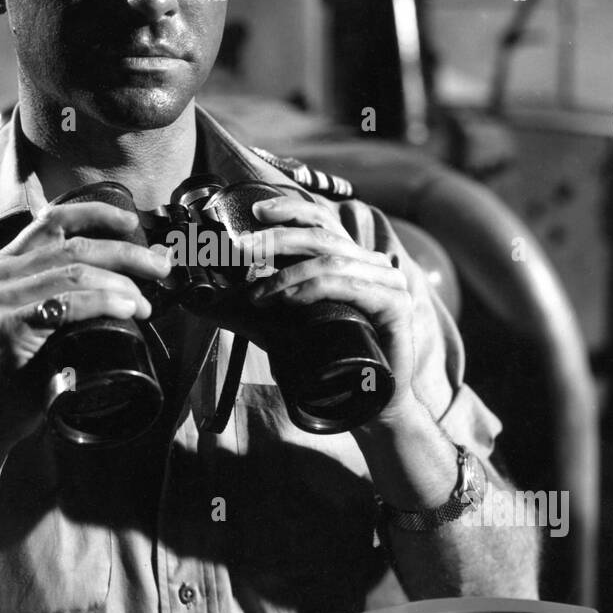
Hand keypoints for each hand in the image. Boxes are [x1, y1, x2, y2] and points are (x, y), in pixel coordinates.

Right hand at [0, 200, 171, 448]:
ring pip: (76, 272)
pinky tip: (125, 309)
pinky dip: (102, 302)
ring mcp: (3, 299)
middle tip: (159, 267)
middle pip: (75, 246)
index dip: (97, 214)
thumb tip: (121, 278)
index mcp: (8, 263)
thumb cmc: (19, 368)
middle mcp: (1, 273)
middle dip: (127, 253)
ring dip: (122, 285)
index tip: (131, 221)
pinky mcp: (8, 326)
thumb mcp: (33, 316)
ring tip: (145, 303)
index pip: (54, 220)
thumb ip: (59, 290)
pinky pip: (67, 304)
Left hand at [239, 191, 417, 421]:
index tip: (256, 211)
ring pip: (329, 260)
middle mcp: (373, 264)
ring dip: (286, 274)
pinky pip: (346, 284)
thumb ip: (268, 303)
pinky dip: (312, 289)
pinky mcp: (395, 304)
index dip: (289, 209)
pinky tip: (288, 299)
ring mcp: (388, 281)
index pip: (321, 222)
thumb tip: (218, 297)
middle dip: (276, 239)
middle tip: (242, 249)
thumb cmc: (333, 362)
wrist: (373, 402)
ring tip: (258, 294)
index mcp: (353, 260)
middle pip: (321, 235)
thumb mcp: (293, 325)